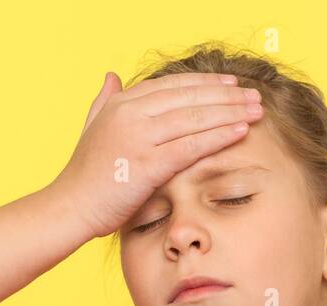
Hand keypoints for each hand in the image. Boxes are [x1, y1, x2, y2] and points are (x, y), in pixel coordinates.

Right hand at [49, 71, 264, 240]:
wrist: (70, 207)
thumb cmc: (85, 177)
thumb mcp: (91, 128)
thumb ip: (103, 101)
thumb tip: (111, 76)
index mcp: (121, 103)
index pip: (172, 85)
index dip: (205, 83)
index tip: (230, 84)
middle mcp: (131, 114)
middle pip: (189, 97)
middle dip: (226, 95)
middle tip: (253, 96)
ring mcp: (139, 137)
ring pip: (195, 117)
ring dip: (230, 112)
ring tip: (256, 111)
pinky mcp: (147, 163)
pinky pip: (191, 146)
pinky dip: (218, 136)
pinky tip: (240, 132)